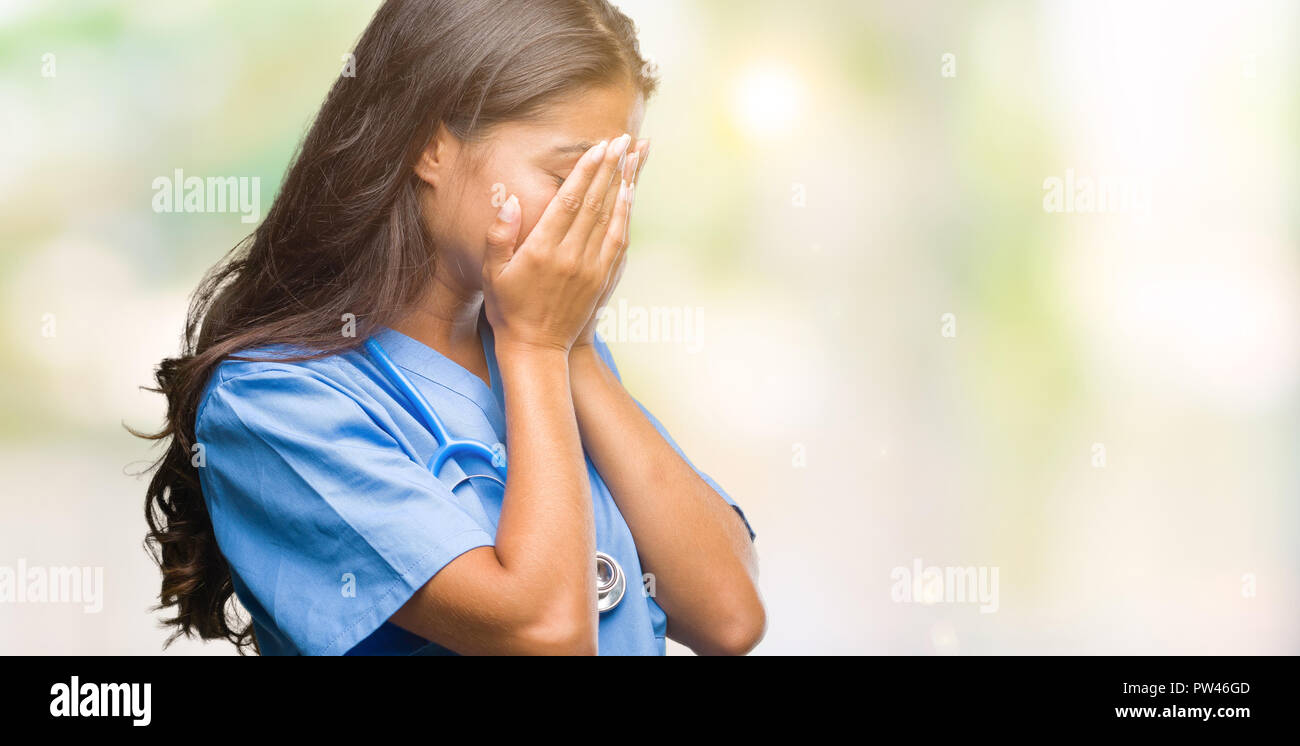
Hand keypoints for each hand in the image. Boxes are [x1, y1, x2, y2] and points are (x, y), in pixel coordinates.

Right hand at [482, 133, 635, 353]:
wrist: (537, 349)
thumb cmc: (508, 308)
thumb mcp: (491, 273)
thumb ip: (499, 235)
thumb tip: (511, 200)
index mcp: (543, 250)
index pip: (569, 201)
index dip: (585, 171)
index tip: (598, 147)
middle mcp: (571, 257)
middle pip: (596, 203)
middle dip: (610, 168)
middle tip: (622, 139)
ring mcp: (591, 268)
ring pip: (612, 218)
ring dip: (624, 185)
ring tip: (634, 157)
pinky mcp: (603, 278)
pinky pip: (619, 240)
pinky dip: (625, 214)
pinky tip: (630, 194)